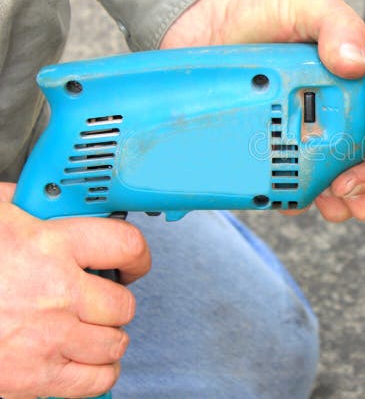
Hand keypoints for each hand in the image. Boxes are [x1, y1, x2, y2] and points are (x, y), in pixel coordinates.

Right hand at [0, 183, 150, 397]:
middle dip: (115, 302)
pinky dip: (99, 373)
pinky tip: (86, 362)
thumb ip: (17, 203)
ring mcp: (48, 338)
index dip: (137, 254)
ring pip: (114, 343)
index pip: (126, 245)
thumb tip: (36, 195)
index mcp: (47, 244)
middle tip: (101, 300)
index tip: (133, 262)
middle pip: (123, 303)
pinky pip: (95, 381)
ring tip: (90, 330)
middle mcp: (57, 291)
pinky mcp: (33, 378)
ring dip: (107, 337)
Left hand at [161, 0, 364, 221]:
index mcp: (351, 91)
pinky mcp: (269, 157)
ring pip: (338, 188)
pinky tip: (294, 198)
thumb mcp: (306, 5)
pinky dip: (301, 202)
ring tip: (331, 200)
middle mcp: (333, 121)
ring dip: (344, 204)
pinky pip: (293, 191)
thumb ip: (336, 23)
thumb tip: (355, 64)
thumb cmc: (263, 12)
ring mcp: (302, 142)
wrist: (203, 24)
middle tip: (348, 185)